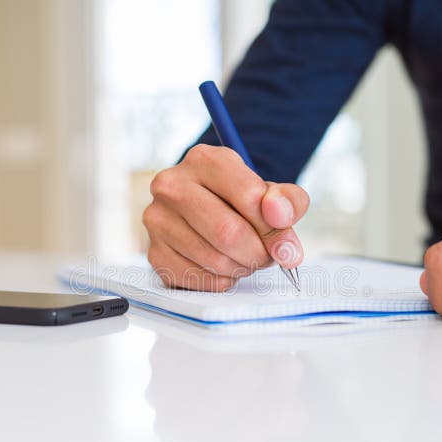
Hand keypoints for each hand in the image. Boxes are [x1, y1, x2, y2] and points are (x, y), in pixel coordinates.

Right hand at [143, 144, 309, 290]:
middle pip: (229, 232)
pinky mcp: (154, 253)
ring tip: (244, 256)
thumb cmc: (239, 202)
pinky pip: (200, 280)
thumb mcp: (270, 193)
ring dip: (242, 267)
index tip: (286, 245)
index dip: (274, 228)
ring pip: (216, 260)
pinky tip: (223, 266)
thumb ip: (287, 200)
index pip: (248, 196)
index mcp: (204, 160)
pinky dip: (222, 280)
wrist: (204, 212)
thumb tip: (279, 214)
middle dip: (258, 252)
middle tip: (266, 255)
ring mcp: (158, 220)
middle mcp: (172, 185)